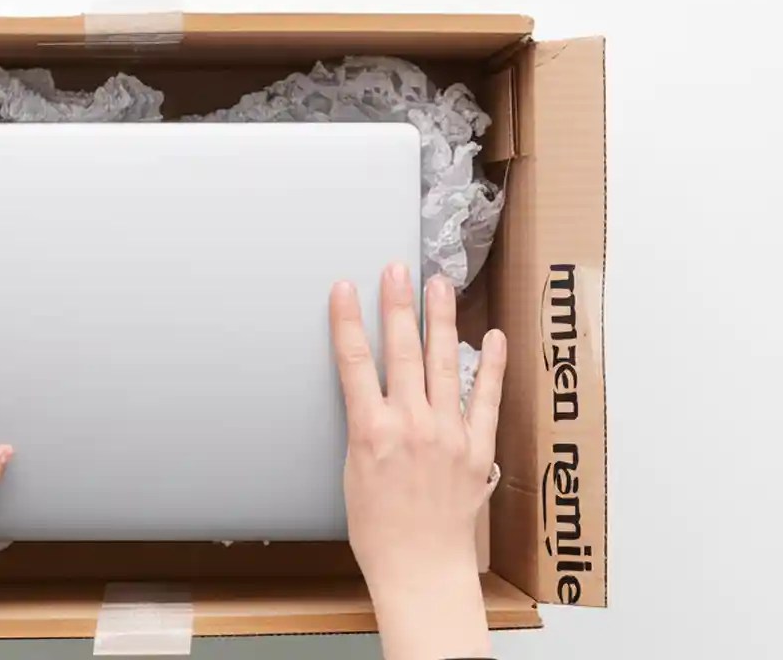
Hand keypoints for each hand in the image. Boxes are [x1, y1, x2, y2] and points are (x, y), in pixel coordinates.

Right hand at [330, 265, 506, 659]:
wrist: (419, 566)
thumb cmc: (378, 529)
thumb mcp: (353, 471)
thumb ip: (365, 426)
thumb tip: (370, 394)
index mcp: (370, 431)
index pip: (354, 362)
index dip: (347, 320)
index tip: (344, 288)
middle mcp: (410, 425)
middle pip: (400, 350)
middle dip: (396, 304)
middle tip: (395, 269)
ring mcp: (447, 433)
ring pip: (442, 364)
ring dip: (440, 320)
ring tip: (438, 285)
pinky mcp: (476, 448)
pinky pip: (485, 398)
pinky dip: (489, 367)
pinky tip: (492, 337)